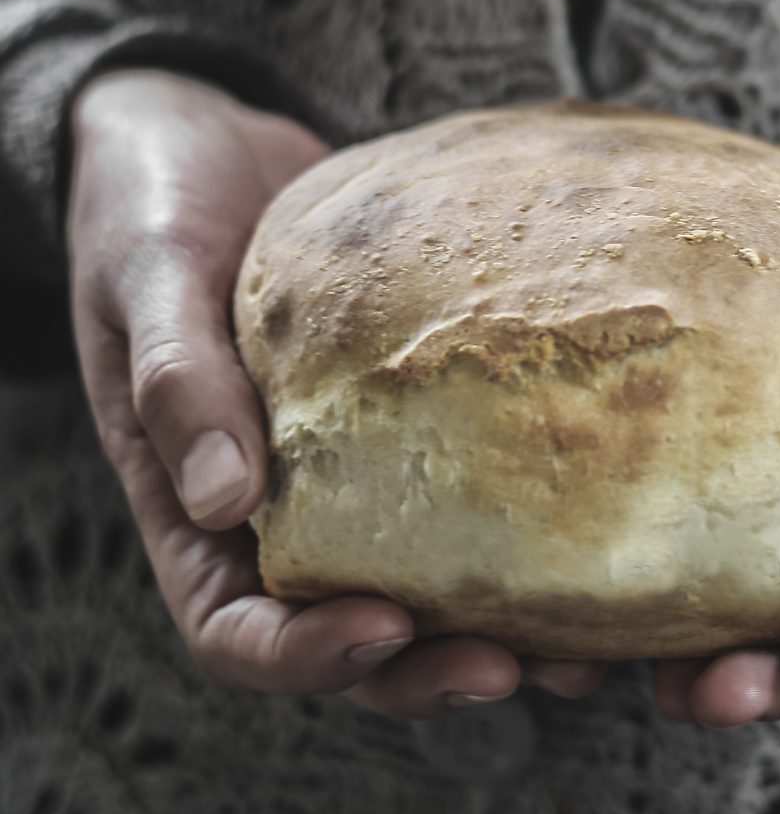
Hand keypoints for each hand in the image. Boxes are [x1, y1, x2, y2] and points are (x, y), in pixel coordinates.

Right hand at [68, 69, 605, 714]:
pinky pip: (464, 495)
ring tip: (580, 648)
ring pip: (424, 589)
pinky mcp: (413, 426)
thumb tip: (222, 500)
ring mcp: (354, 477)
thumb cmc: (155, 208)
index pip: (239, 632)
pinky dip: (524, 534)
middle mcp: (280, 515)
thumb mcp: (148, 278)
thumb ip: (176, 380)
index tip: (387, 626)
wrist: (212, 145)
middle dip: (428, 668)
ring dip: (496, 632)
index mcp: (194, 512)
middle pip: (352, 639)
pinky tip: (597, 531)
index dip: (308, 655)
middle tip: (514, 665)